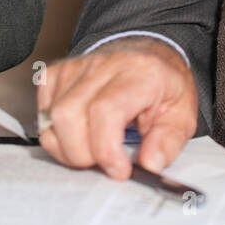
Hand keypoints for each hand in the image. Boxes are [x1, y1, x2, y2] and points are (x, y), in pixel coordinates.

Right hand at [36, 37, 196, 179]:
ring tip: (92, 151)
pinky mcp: (56, 73)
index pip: (105, 111)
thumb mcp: (182, 114)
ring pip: (50, 118)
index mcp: (138, 73)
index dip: (105, 149)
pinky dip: (55, 132)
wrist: (147, 54)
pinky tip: (78, 132)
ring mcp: (75, 67)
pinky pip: (41, 111)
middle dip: (83, 155)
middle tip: (105, 163)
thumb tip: (150, 163)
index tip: (119, 170)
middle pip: (68, 116)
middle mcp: (102, 65)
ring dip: (67, 148)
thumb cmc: (162, 85)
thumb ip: (168, 141)